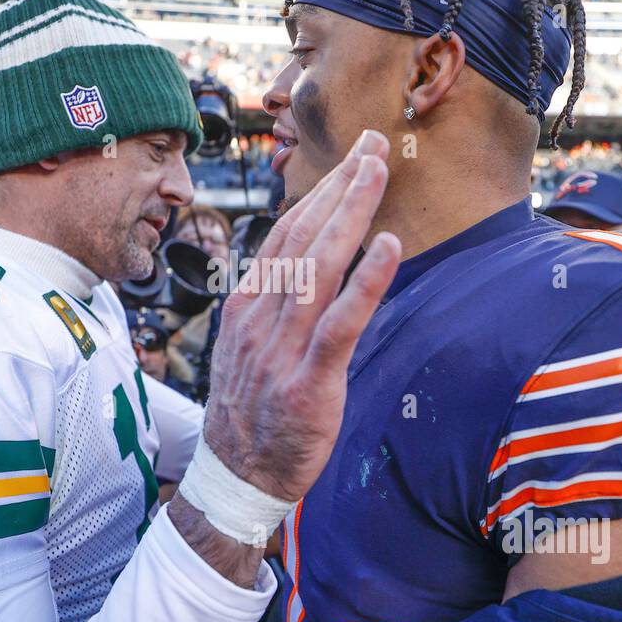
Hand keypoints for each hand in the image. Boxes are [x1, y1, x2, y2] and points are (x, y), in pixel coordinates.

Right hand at [201, 129, 400, 502]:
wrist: (233, 479)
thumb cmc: (251, 414)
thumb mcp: (253, 349)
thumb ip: (278, 307)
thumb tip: (309, 270)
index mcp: (248, 304)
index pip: (287, 232)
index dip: (322, 191)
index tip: (353, 158)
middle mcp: (261, 316)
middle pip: (303, 234)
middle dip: (341, 184)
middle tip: (375, 142)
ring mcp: (281, 347)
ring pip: (319, 265)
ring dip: (351, 212)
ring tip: (379, 169)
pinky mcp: (308, 381)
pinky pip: (339, 324)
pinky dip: (365, 282)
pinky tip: (388, 247)